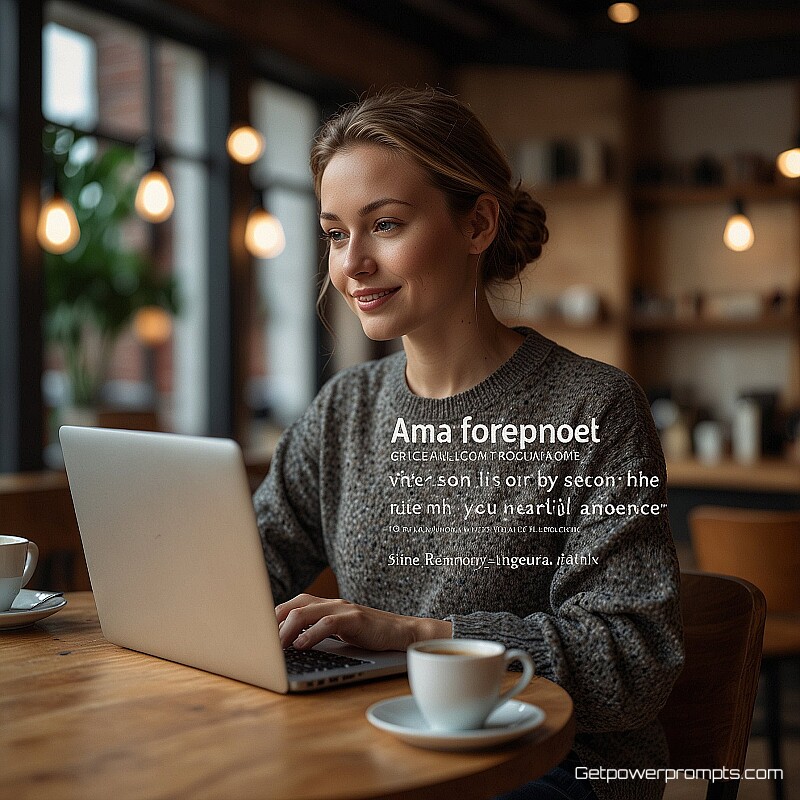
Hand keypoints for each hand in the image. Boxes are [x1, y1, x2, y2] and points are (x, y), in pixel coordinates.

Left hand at [275, 594, 451, 650]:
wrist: (403, 633)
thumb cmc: (368, 636)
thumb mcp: (338, 634)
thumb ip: (316, 634)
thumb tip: (285, 647)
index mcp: (324, 606)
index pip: (289, 606)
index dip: (270, 618)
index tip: (254, 635)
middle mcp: (331, 603)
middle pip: (292, 605)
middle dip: (272, 623)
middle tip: (258, 642)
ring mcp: (343, 609)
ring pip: (305, 612)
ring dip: (286, 630)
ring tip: (274, 648)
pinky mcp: (355, 618)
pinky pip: (328, 623)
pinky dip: (312, 634)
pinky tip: (302, 645)